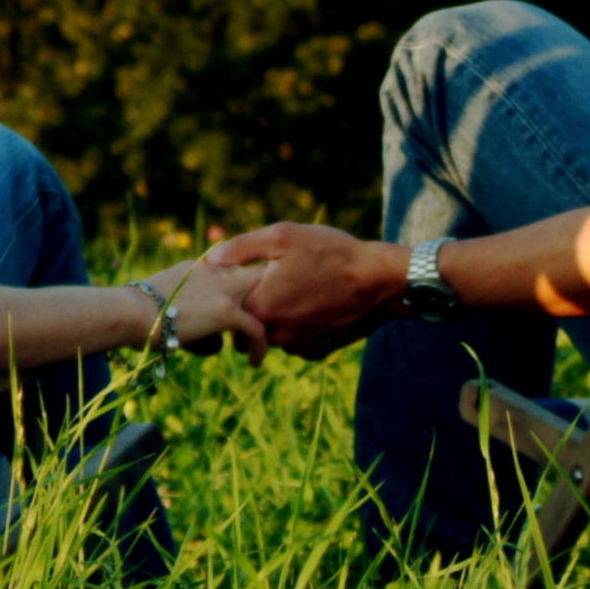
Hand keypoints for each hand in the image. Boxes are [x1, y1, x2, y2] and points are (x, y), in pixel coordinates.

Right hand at [145, 258, 268, 359]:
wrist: (129, 311)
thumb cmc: (138, 314)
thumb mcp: (170, 306)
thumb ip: (197, 315)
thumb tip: (217, 343)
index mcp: (200, 266)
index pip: (233, 269)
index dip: (242, 289)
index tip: (244, 308)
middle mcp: (216, 270)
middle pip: (256, 275)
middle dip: (263, 297)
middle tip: (264, 322)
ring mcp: (224, 288)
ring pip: (262, 300)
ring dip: (262, 323)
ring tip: (256, 346)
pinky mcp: (227, 311)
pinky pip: (257, 330)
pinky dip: (259, 347)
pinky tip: (254, 362)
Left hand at [202, 222, 404, 355]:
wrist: (380, 280)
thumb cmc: (331, 252)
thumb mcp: (283, 236)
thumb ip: (241, 248)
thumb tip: (208, 259)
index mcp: (260, 305)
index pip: (227, 307)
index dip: (232, 291)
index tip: (246, 277)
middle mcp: (274, 333)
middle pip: (246, 326)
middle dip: (252, 309)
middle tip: (273, 284)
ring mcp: (296, 346)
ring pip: (271, 335)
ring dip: (277, 319)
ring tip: (298, 291)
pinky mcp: (315, 352)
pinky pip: (294, 342)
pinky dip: (298, 328)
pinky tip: (314, 306)